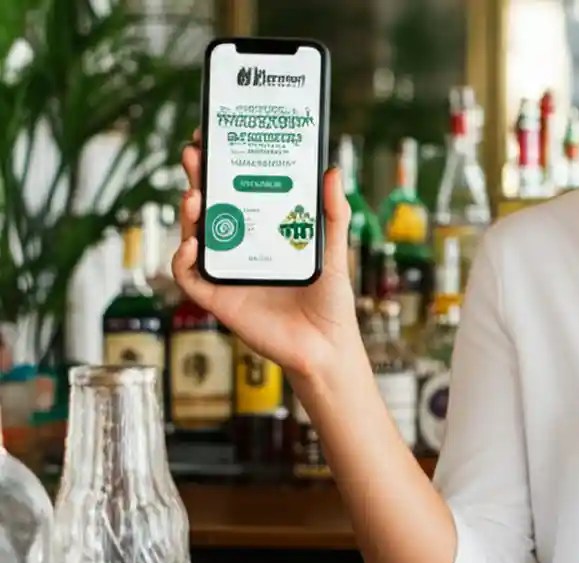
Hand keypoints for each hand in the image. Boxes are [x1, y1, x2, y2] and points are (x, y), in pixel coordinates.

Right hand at [172, 129, 360, 380]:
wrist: (326, 348)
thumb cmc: (330, 301)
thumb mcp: (334, 252)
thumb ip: (333, 215)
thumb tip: (333, 171)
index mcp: (265, 232)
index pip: (237, 192)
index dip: (220, 166)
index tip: (213, 137)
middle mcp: (241, 248)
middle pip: (210, 207)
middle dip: (198, 178)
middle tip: (194, 153)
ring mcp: (227, 272)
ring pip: (194, 236)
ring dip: (189, 213)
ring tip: (195, 196)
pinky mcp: (218, 299)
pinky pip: (189, 276)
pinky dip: (184, 259)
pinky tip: (192, 245)